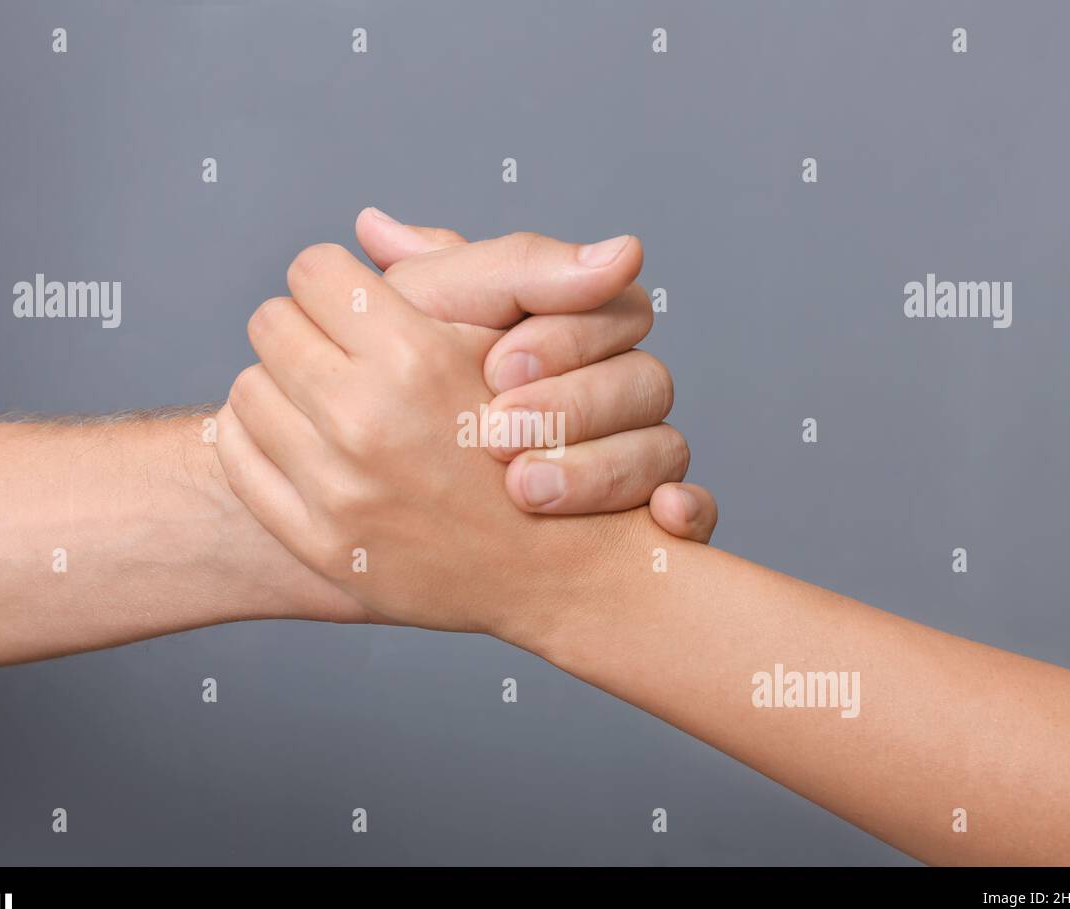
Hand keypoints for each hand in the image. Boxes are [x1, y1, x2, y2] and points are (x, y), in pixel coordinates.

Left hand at [218, 241, 655, 648]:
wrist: (556, 561)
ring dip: (283, 386)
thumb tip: (369, 223)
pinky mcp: (320, 544)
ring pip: (247, 388)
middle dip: (306, 329)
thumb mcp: (519, 331)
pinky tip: (305, 443)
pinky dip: (260, 441)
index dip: (338, 281)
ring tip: (331, 401)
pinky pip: (239, 459)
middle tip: (344, 354)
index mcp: (415, 359)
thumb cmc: (541, 435)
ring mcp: (340, 492)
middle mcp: (369, 425)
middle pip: (270, 323)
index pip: (312, 271)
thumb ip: (455, 262)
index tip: (359, 305)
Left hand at [354, 209, 717, 541]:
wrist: (411, 501)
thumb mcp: (424, 326)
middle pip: (648, 382)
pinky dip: (690, 509)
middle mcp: (617, 390)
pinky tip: (665, 517)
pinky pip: (697, 511)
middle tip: (497, 432)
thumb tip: (372, 226)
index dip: (561, 338)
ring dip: (604, 469)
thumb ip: (424, 276)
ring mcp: (637, 458)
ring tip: (528, 491)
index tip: (496, 367)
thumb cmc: (412, 391)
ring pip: (667, 450)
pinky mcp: (647, 522)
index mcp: (580, 328)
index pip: (615, 309)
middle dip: (572, 405)